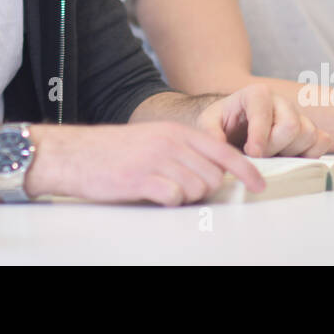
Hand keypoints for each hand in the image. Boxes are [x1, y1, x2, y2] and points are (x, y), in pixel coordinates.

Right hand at [26, 122, 268, 205]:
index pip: (224, 152)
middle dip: (205, 191)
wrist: (73, 154)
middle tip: (181, 190)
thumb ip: (182, 150)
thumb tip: (214, 173)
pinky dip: (167, 202)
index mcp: (176, 131)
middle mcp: (170, 143)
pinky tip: (151, 195)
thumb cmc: (113, 151)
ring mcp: (156, 161)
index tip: (260, 186)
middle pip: (213, 177)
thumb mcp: (152, 140)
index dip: (247, 171)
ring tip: (161, 192)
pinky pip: (172, 198)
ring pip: (196, 189)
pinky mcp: (140, 180)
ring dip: (185, 198)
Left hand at [196, 84, 329, 157]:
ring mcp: (297, 115)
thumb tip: (218, 145)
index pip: (265, 113)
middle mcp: (281, 101)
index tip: (253, 153)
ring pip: (308, 135)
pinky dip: (310, 153)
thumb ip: (210, 132)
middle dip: (274, 147)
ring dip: (290, 152)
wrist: (234, 126)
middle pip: (291, 126)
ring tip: (270, 155)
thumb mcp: (207, 123)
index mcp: (257, 94)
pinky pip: (322, 141)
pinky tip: (288, 156)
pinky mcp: (308, 131)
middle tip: (257, 156)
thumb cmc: (223, 123)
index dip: (260, 136)